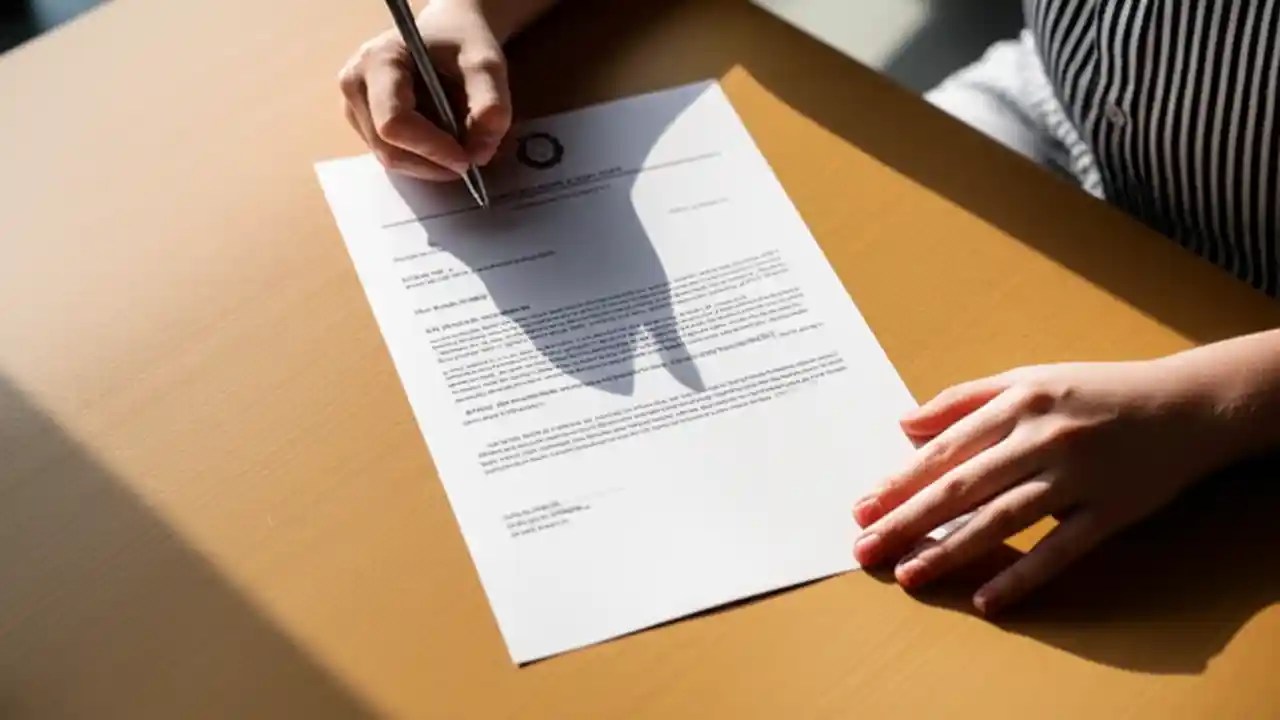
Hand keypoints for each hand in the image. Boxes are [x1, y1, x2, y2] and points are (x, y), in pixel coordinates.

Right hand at [338, 0, 511, 180]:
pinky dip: (422, 159)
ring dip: (429, 163)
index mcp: (378, 61)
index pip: (394, 122)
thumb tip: (479, 153)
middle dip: (433, 163)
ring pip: (390, 158)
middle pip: (388, 148)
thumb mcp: (486, 64)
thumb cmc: (462, 42)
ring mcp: (355, 106)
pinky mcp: (363, 123)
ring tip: (458, 144)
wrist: (447, 32)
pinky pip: (393, 156)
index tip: (468, 159)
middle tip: (470, 160)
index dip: (431, 149)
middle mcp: (355, 84)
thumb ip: (491, 106)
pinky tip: (442, 141)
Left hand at [852, 359, 1228, 615]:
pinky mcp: (1109, 512)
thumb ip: (963, 399)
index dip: (900, 482)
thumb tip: (904, 422)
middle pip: (962, 486)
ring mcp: (1076, 477)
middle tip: (865, 548)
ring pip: (1001, 519)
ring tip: (909, 575)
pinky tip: (986, 600)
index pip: (945, 451)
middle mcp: (1041, 439)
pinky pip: (1059, 550)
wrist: (1186, 406)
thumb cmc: (1096, 391)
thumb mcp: (1028, 377)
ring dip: (951, 550)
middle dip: (908, 520)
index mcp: (1017, 403)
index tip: (862, 509)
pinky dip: (1022, 577)